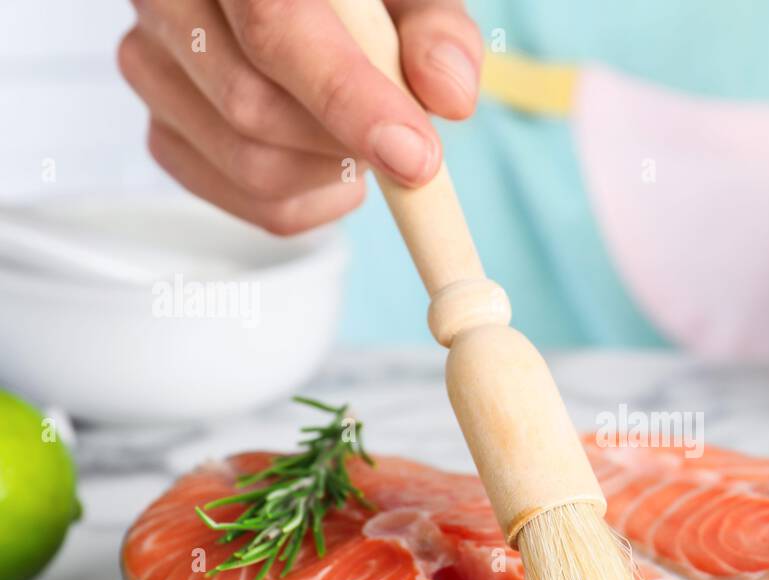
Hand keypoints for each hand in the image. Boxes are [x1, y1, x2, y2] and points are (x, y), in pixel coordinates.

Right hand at [119, 0, 482, 234]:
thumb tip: (449, 95)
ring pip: (249, 167)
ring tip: (363, 136)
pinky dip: (313, 201)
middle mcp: (169, 1)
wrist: (315, 8)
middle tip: (403, 140)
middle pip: (253, 109)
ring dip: (333, 174)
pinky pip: (247, 202)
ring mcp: (152, 68)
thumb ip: (436, 30)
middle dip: (347, 143)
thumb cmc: (361, 1)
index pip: (274, 29)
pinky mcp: (163, 130)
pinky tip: (333, 160)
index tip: (415, 156)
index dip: (347, 99)